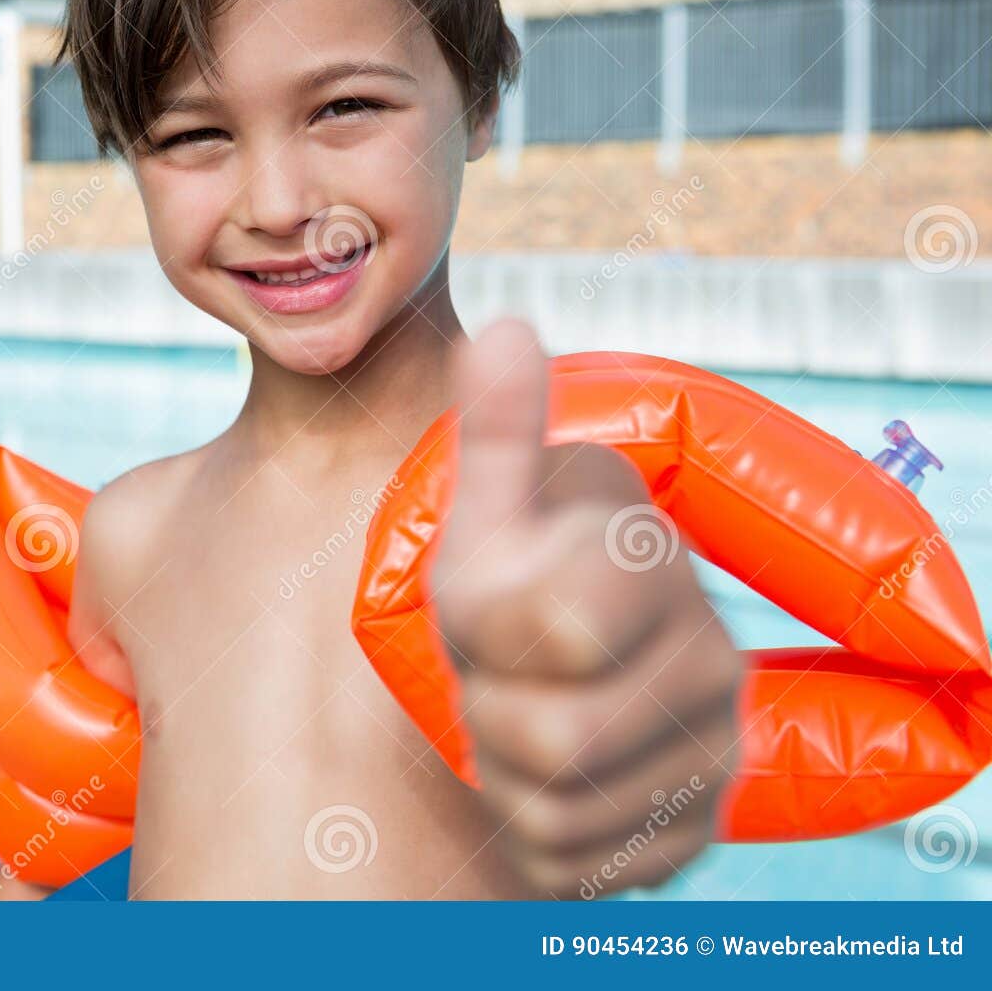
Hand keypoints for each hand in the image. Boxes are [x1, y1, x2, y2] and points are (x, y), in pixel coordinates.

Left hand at [432, 319, 740, 898]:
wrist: (557, 674)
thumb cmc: (512, 577)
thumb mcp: (489, 510)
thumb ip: (499, 433)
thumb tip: (506, 333)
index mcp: (652, 561)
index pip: (549, 625)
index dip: (484, 624)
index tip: (488, 597)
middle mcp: (710, 657)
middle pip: (549, 738)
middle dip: (487, 707)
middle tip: (496, 672)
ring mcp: (711, 750)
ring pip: (555, 809)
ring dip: (500, 768)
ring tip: (518, 713)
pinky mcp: (691, 830)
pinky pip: (573, 862)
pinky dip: (530, 828)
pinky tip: (546, 777)